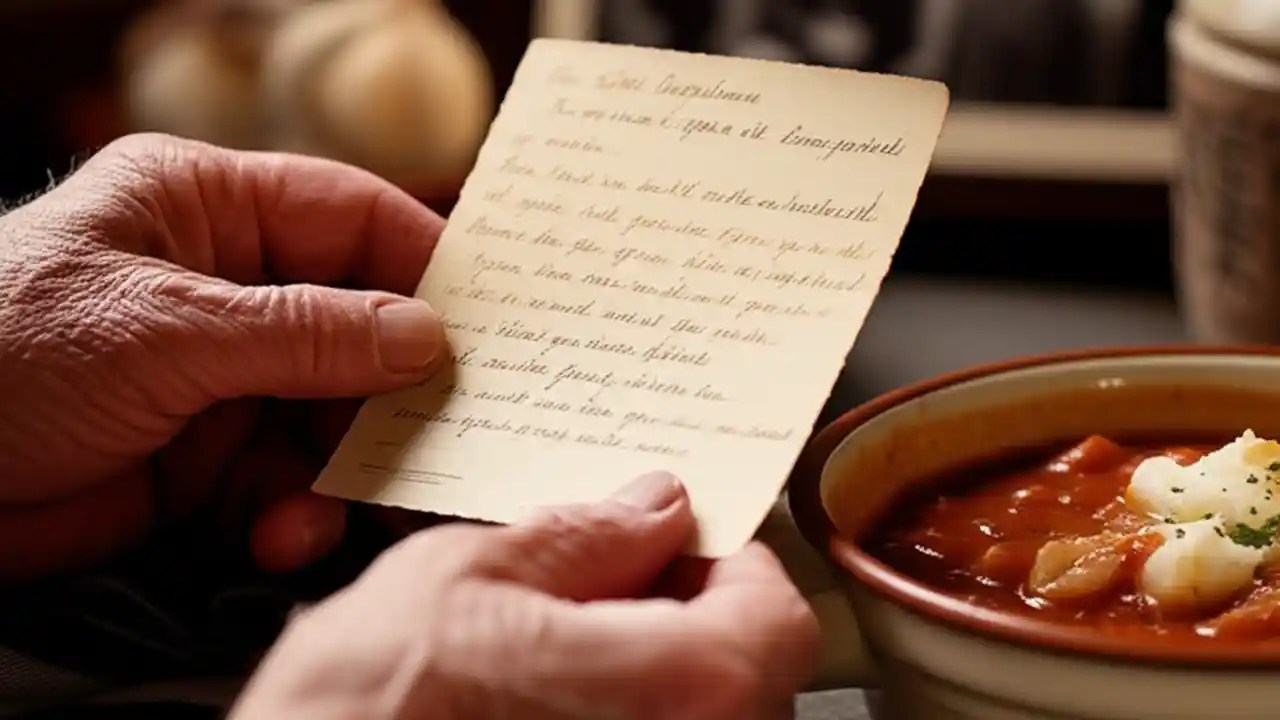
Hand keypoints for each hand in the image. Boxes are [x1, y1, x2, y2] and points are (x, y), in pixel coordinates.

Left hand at [0, 133, 448, 580]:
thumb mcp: (163, 331)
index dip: (426, 265)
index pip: (350, 218)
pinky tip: (280, 537)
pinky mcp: (204, 460)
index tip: (495, 322)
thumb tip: (427, 336)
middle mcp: (227, 289)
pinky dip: (295, 515)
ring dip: (348, 469)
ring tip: (356, 508)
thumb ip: (304, 333)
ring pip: (332, 418)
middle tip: (451, 437)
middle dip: (396, 390)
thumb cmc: (2, 352)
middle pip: (357, 329)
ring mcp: (219, 377)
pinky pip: (286, 483)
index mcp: (209, 211)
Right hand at [229, 473, 820, 719]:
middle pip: (743, 674)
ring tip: (553, 654)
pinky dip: (616, 717)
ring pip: (695, 718)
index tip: (674, 547)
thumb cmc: (362, 713)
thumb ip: (582, 539)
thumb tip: (649, 509)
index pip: (776, 613)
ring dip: (645, 674)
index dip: (726, 566)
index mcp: (682, 690)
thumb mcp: (464, 577)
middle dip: (682, 617)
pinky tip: (539, 706)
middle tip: (602, 589)